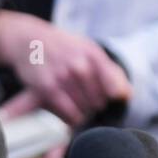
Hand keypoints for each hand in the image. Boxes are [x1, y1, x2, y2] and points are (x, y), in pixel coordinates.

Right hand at [0, 10, 130, 126]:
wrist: (29, 40)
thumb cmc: (64, 47)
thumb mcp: (89, 50)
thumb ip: (110, 71)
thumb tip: (127, 95)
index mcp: (93, 55)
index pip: (115, 87)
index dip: (116, 98)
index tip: (111, 97)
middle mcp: (79, 66)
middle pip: (100, 101)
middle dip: (98, 105)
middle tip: (90, 100)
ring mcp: (62, 77)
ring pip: (85, 108)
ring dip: (85, 112)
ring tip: (79, 104)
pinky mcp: (47, 88)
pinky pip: (69, 112)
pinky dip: (73, 117)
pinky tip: (72, 113)